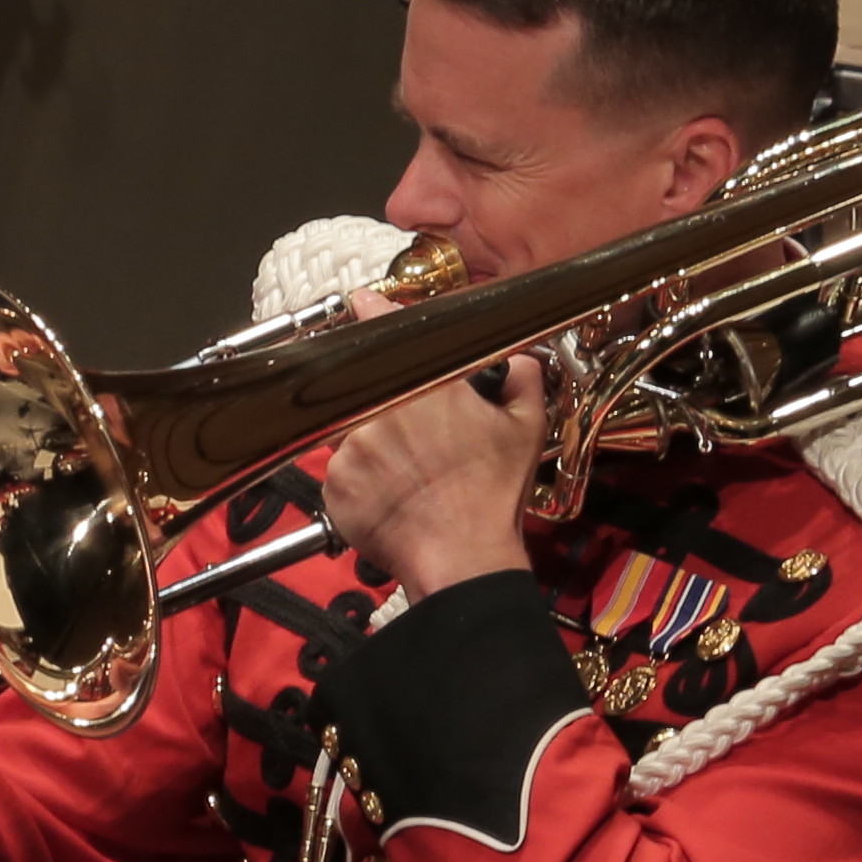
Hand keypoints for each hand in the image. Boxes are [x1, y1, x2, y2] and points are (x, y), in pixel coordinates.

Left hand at [313, 294, 549, 598]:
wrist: (463, 557)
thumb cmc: (492, 495)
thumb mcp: (527, 426)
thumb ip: (522, 377)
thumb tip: (516, 358)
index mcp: (425, 385)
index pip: (382, 326)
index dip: (370, 311)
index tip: (361, 305)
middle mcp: (378, 409)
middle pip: (364, 386)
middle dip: (382, 400)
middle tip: (410, 431)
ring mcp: (350, 448)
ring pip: (349, 430)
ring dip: (371, 441)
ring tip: (406, 470)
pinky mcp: (334, 484)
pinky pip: (341, 471)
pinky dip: (361, 480)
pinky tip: (392, 495)